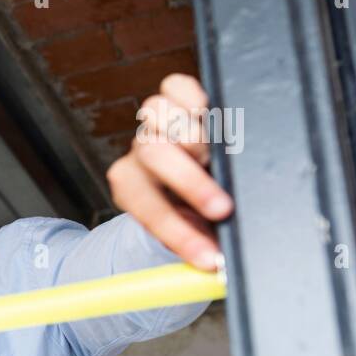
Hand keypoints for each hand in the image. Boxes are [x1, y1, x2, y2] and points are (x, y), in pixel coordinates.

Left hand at [106, 73, 233, 271]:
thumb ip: (197, 246)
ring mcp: (157, 123)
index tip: (209, 259)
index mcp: (132, 188)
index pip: (146, 206)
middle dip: (190, 183)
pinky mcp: (178, 99)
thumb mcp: (192, 234)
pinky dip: (191, 96)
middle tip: (223, 208)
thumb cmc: (194, 211)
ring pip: (159, 113)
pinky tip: (214, 116)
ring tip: (215, 157)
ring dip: (191, 136)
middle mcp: (141, 152)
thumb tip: (219, 270)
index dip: (177, 233)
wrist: (190, 182)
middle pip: (153, 154)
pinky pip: (176, 85)